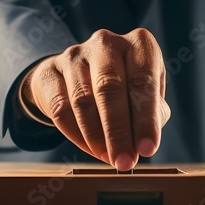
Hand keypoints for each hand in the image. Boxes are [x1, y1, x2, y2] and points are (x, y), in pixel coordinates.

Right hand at [21, 28, 169, 170]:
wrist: (78, 75)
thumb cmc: (124, 88)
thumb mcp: (146, 94)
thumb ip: (153, 114)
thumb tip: (143, 142)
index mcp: (139, 45)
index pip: (143, 81)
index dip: (145, 118)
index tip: (147, 149)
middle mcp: (106, 43)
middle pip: (110, 87)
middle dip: (118, 131)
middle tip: (124, 161)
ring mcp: (75, 55)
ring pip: (83, 99)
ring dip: (97, 136)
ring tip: (108, 157)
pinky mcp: (51, 71)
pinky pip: (61, 108)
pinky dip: (76, 134)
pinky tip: (90, 149)